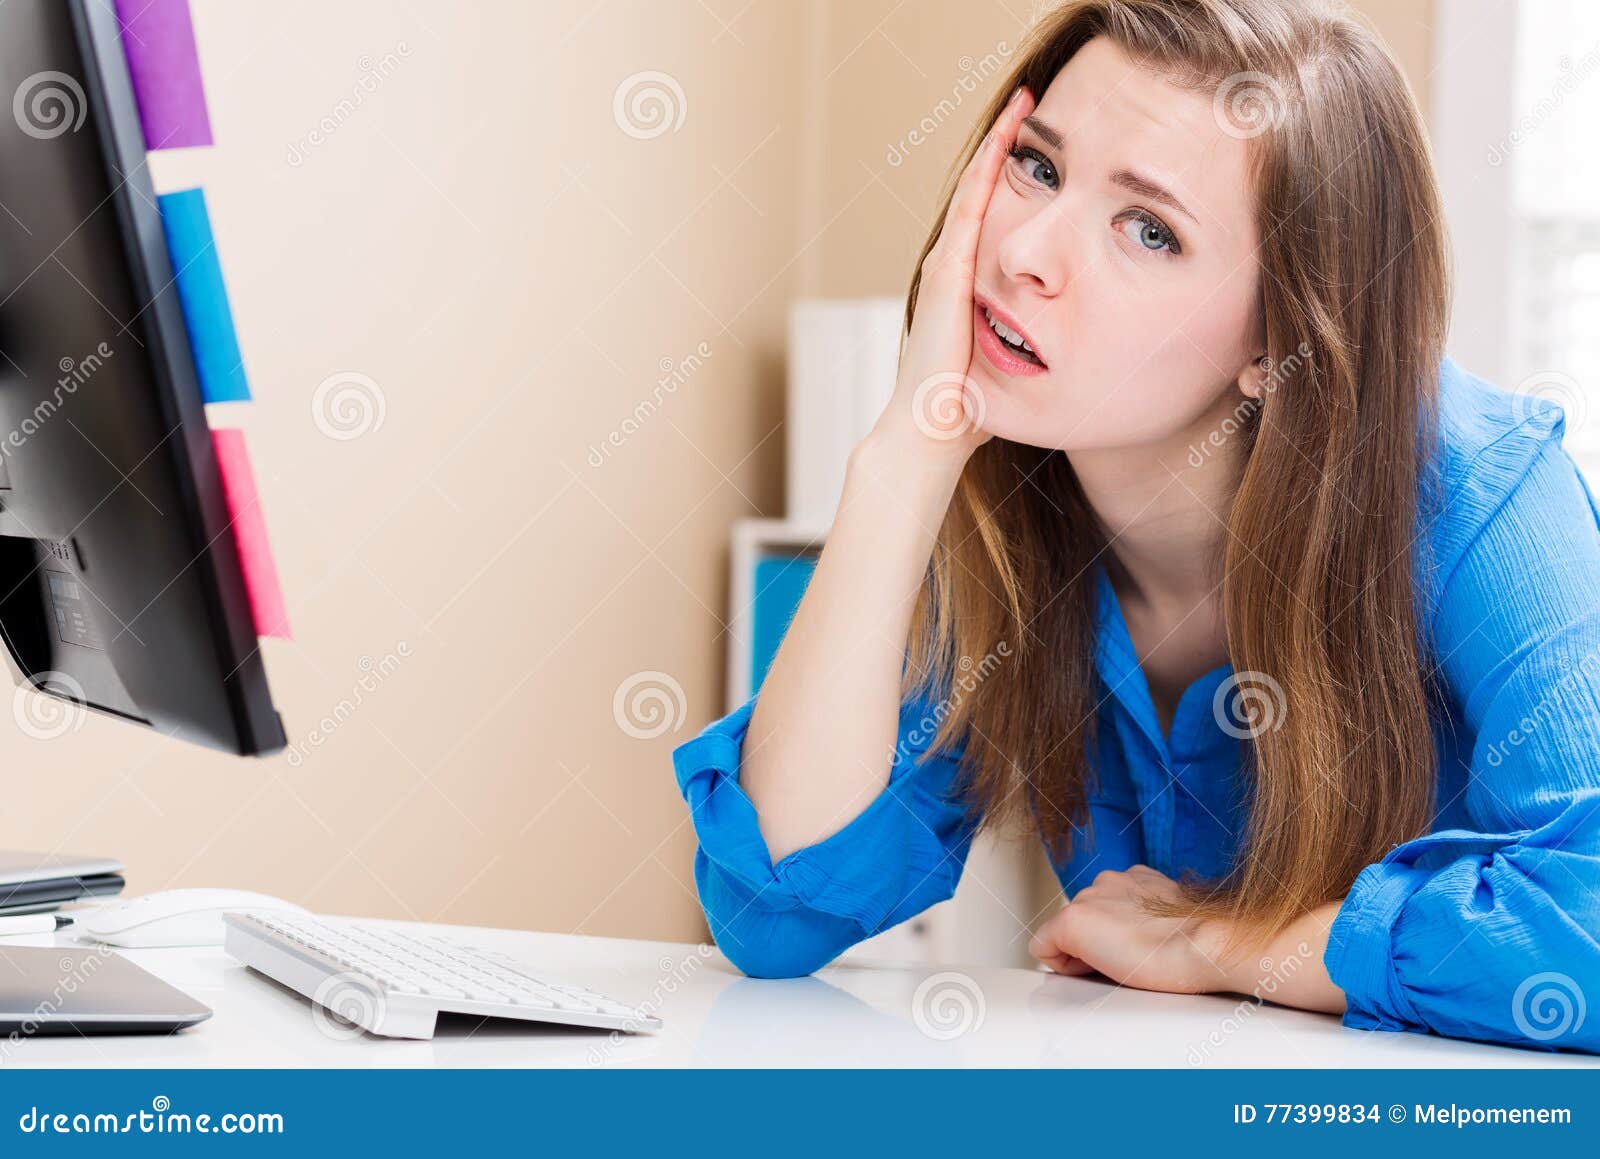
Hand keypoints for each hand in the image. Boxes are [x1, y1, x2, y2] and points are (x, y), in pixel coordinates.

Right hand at [866, 84, 1034, 465]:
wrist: (934, 426)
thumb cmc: (969, 406)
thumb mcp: (1004, 358)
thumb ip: (1023, 340)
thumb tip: (1059, 345)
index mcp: (963, 282)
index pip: (989, 214)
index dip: (1010, 175)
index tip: (1037, 143)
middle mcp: (950, 264)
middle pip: (981, 189)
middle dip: (1004, 144)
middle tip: (1030, 99)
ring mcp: (947, 263)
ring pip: (977, 188)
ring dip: (999, 143)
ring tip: (1024, 103)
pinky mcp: (950, 271)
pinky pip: (974, 207)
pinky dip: (989, 169)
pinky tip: (1008, 139)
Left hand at [1027, 865, 1242, 995]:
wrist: (1206, 945)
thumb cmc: (1200, 944)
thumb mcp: (1173, 921)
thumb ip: (1149, 919)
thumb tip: (1145, 940)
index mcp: (1134, 879)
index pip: (1105, 910)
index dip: (1114, 940)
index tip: (1135, 953)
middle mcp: (1107, 881)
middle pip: (1083, 922)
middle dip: (1097, 945)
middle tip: (1130, 962)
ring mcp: (1087, 898)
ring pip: (1064, 934)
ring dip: (1084, 953)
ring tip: (1121, 965)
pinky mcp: (1071, 920)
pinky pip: (1043, 948)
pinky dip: (1063, 965)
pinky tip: (1098, 970)